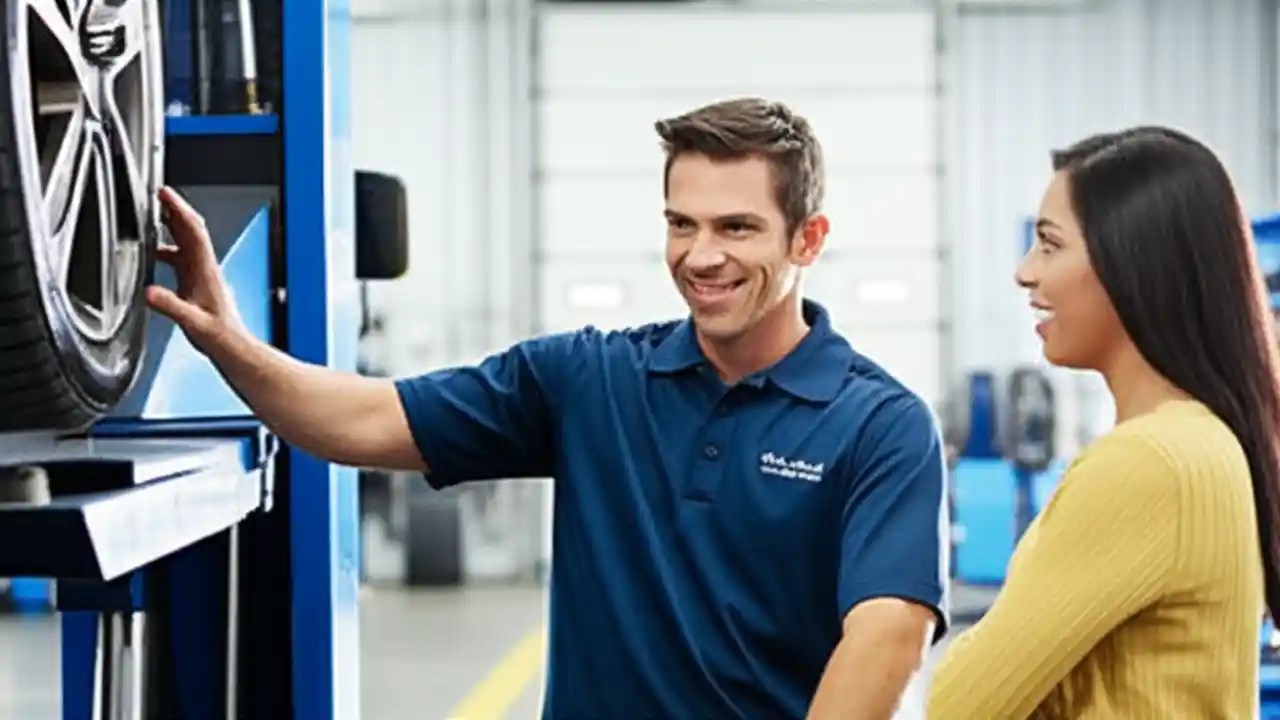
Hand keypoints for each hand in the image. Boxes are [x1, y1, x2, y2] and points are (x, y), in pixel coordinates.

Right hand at [145, 186, 244, 350]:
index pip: (193, 232)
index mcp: (206, 271)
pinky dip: (166, 251)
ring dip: (170, 229)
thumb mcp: (192, 322)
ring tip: (152, 218)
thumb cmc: (219, 336)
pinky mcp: (196, 284)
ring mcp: (201, 275)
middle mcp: (205, 269)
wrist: (231, 347)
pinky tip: (153, 255)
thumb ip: (170, 306)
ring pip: (185, 243)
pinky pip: (180, 259)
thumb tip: (149, 292)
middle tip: (158, 195)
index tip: (165, 194)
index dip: (179, 210)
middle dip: (174, 210)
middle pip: (190, 231)